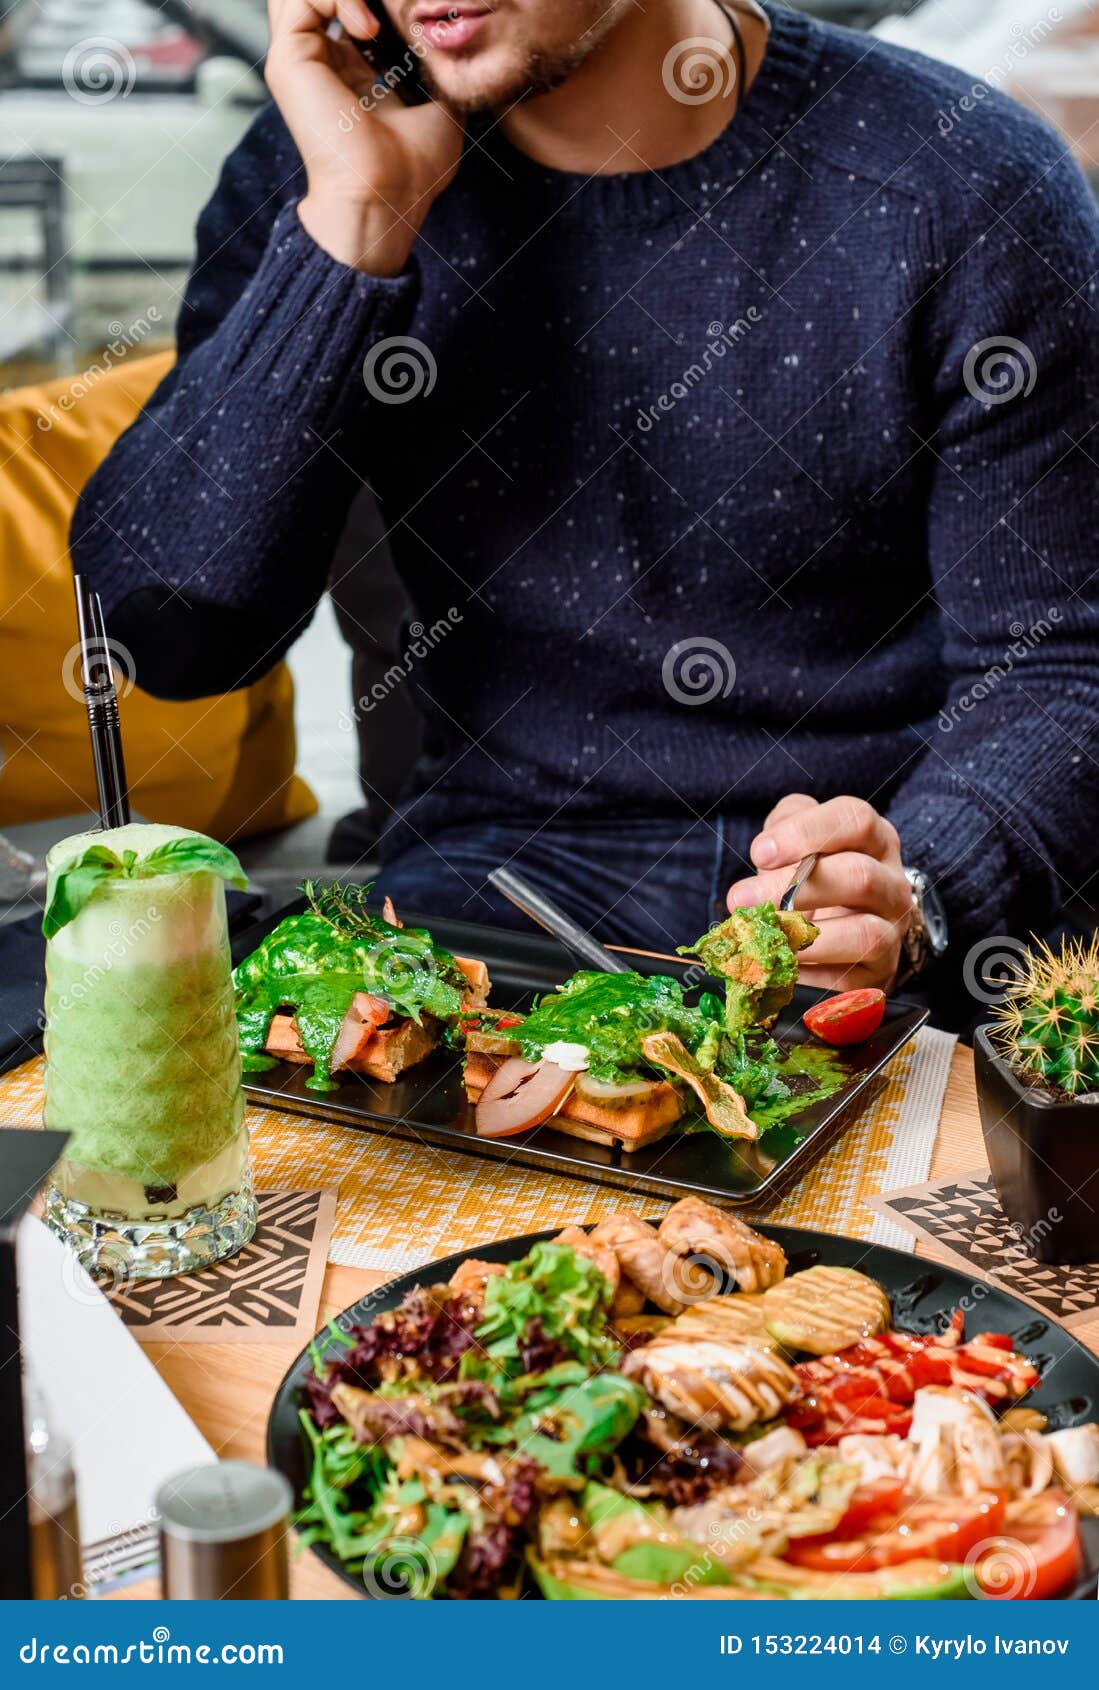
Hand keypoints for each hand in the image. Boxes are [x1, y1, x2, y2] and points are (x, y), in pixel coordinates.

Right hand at [265, 0, 463, 274]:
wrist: (386, 198)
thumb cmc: (414, 170)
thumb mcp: (440, 103)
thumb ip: (435, 62)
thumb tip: (440, 28)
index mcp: (349, 70)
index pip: (348, 6)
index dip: (379, 3)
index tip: (408, 10)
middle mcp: (320, 61)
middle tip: (391, 5)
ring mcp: (300, 59)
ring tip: (379, 15)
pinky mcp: (289, 60)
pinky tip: (369, 27)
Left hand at [726, 794, 912, 992]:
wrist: (839, 938)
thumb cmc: (813, 879)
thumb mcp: (800, 841)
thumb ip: (785, 825)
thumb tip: (766, 849)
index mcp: (875, 841)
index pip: (856, 821)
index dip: (806, 832)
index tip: (760, 852)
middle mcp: (892, 883)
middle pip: (859, 875)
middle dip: (792, 888)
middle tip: (741, 899)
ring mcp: (891, 931)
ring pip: (862, 932)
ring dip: (801, 936)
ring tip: (760, 936)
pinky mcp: (878, 974)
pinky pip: (847, 979)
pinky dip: (806, 974)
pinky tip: (775, 964)